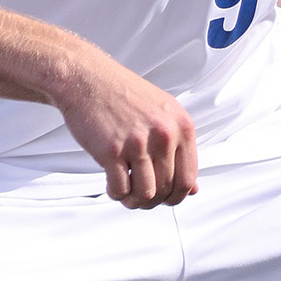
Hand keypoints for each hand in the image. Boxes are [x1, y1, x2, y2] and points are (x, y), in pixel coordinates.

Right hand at [55, 48, 198, 209]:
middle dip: (153, 201)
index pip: (188, 177)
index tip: (165, 198)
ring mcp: (138, 142)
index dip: (176, 196)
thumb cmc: (124, 94)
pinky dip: (116, 194)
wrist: (88, 79)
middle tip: (141, 196)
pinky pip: (120, 189)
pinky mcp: (112, 150)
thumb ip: (179, 148)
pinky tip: (113, 184)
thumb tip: (193, 188)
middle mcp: (164, 134)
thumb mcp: (163, 113)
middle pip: (166, 189)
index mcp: (181, 125)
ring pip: (145, 194)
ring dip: (135, 201)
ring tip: (127, 193)